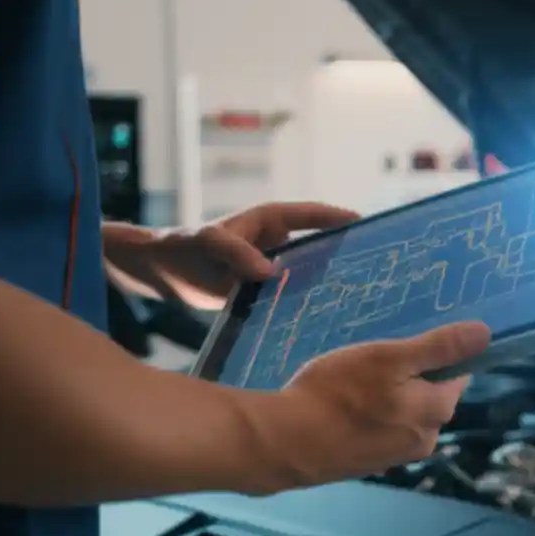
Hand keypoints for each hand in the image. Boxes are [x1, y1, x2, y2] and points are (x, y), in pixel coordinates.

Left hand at [104, 202, 358, 308]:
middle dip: (343, 252)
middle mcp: (276, 242)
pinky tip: (321, 320)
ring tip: (358, 295)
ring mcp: (271, 267)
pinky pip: (290, 294)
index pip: (312, 215)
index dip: (339, 219)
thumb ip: (235, 253)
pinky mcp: (263, 291)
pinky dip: (305, 303)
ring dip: (327, 281)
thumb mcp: (207, 243)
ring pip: (307, 271)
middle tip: (375, 265)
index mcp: (269, 221)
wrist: (159, 272)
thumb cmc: (182, 246)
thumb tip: (271, 271)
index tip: (366, 224)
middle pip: (318, 244)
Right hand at [248, 321, 491, 486]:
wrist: (284, 442)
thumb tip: (487, 334)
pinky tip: (343, 406)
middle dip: (410, 379)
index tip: (408, 345)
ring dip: (387, 398)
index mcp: (436, 412)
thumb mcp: (390, 357)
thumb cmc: (339, 392)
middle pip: (429, 398)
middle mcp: (423, 441)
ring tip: (355, 381)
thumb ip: (439, 347)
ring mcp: (394, 457)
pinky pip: (380, 431)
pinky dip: (369, 417)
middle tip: (375, 361)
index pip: (455, 377)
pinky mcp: (366, 464)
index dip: (436, 357)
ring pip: (403, 415)